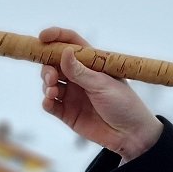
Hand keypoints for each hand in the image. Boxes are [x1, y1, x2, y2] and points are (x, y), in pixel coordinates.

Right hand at [38, 27, 162, 161]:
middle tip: (51, 77)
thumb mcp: (103, 85)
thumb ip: (80, 71)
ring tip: (52, 91)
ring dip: (46, 84)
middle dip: (48, 67)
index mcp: (91, 64)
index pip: (71, 44)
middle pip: (54, 63)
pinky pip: (51, 104)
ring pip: (49, 83)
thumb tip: (64, 51)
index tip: (42, 37)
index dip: (56, 37)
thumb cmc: (124, 104)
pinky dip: (46, 101)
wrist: (131, 135)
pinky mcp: (67, 113)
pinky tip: (49, 101)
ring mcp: (72, 94)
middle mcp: (79, 77)